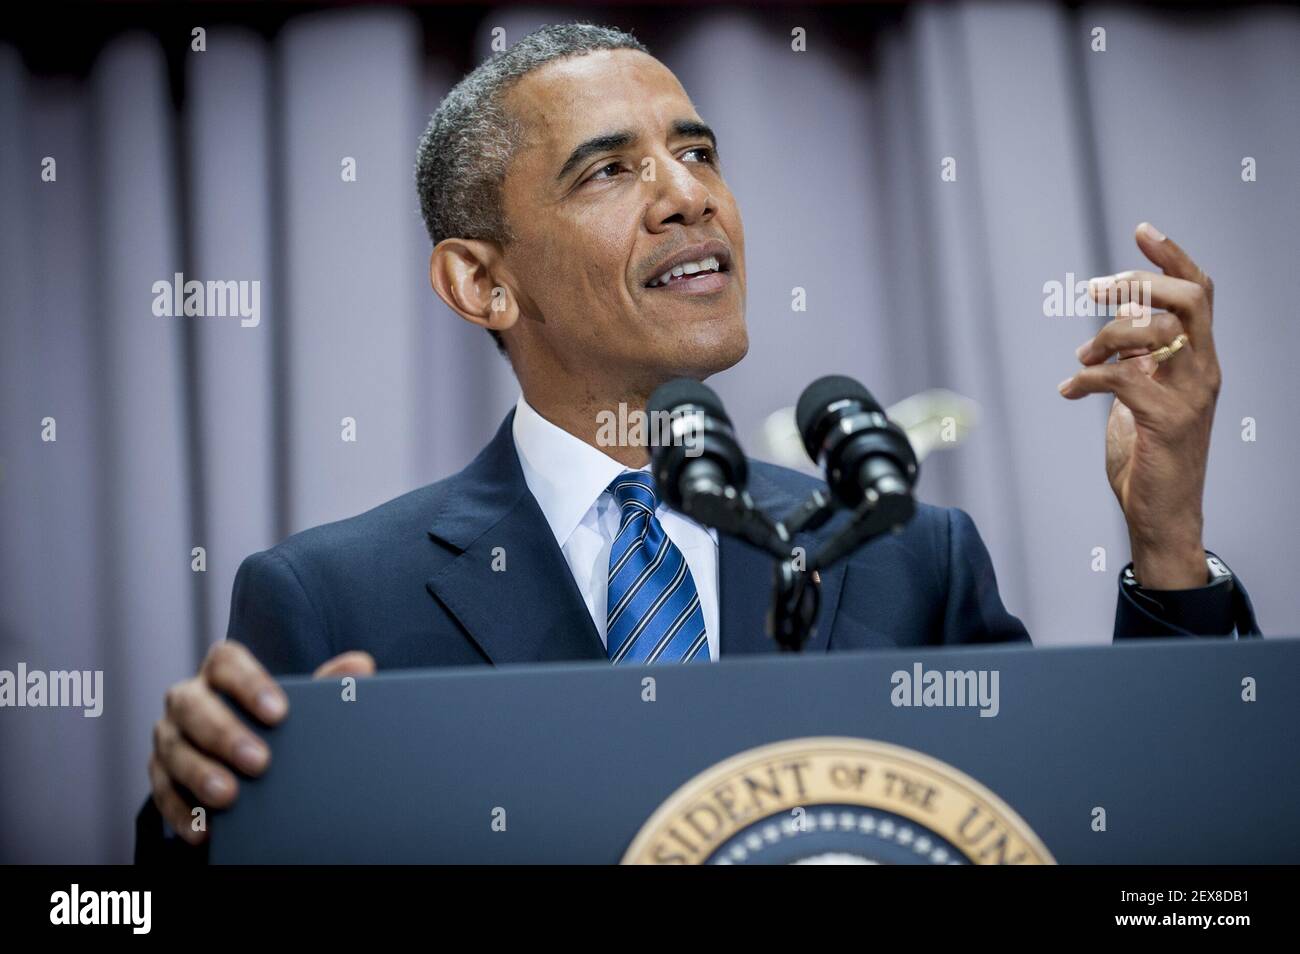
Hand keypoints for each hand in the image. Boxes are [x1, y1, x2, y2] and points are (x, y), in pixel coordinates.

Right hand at [148, 643, 375, 844]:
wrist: (242, 758)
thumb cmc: (274, 721)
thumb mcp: (300, 701)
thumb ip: (326, 684)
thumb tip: (359, 666)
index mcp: (221, 672)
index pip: (226, 662)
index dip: (249, 683)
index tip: (280, 712)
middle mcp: (189, 700)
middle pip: (193, 706)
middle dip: (224, 734)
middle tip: (260, 761)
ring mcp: (170, 737)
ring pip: (174, 750)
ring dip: (200, 774)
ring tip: (230, 796)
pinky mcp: (161, 774)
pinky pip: (163, 793)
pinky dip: (182, 812)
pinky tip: (205, 829)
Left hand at [1058, 222, 1219, 589]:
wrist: (1161, 514)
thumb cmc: (1149, 454)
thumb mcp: (1143, 396)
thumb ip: (1138, 360)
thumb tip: (1116, 325)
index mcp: (1200, 360)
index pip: (1201, 293)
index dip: (1172, 257)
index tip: (1141, 230)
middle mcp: (1204, 371)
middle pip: (1188, 298)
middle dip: (1139, 282)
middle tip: (1093, 290)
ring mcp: (1189, 395)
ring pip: (1154, 331)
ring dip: (1105, 334)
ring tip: (1079, 358)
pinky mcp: (1164, 420)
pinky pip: (1121, 378)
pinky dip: (1086, 380)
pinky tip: (1068, 393)